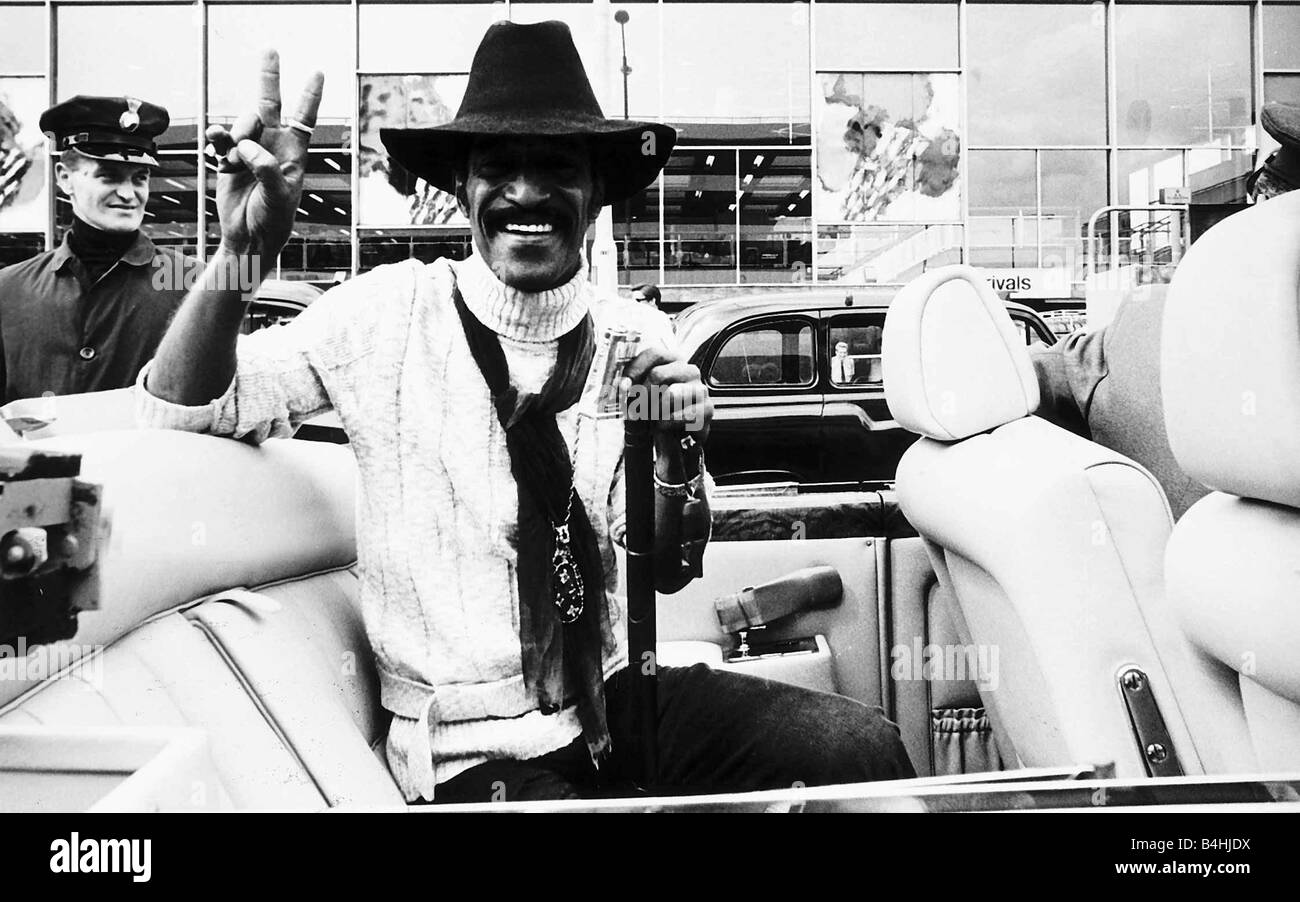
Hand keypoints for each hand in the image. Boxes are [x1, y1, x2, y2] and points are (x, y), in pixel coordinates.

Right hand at [206, 49, 322, 261]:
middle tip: (270, 50)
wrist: (248, 237)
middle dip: (269, 77)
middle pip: (270, 104)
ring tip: (237, 160)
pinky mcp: (228, 158)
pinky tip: (216, 141)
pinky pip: (221, 137)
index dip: (310, 95)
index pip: (304, 118)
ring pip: (242, 122)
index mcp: (293, 154)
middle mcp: (272, 146)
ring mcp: (249, 150)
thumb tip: (248, 146)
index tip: (318, 72)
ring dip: (238, 134)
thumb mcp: (279, 197)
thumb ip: (267, 169)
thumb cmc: (273, 220)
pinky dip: (218, 137)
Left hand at [620, 347, 711, 441]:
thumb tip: (624, 386)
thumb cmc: (658, 410)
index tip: (623, 387)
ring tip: (651, 419)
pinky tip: (664, 427)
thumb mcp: (643, 393)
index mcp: (673, 361)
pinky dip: (667, 424)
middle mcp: (689, 370)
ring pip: (670, 395)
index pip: (653, 354)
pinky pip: (681, 415)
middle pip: (658, 374)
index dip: (635, 370)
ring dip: (654, 411)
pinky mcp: (706, 409)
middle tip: (634, 410)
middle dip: (641, 395)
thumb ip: (633, 385)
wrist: (678, 435)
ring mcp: (700, 389)